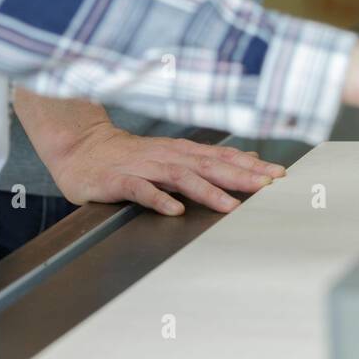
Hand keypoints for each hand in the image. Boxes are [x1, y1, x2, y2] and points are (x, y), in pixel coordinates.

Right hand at [46, 121, 285, 214]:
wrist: (81, 148)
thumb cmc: (128, 156)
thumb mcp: (171, 153)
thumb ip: (206, 158)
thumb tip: (248, 158)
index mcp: (180, 151)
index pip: (221, 156)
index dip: (250, 165)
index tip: (278, 174)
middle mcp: (166, 156)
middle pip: (208, 164)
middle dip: (239, 175)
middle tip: (267, 186)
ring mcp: (143, 166)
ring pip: (180, 177)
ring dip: (207, 190)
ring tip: (230, 206)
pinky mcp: (119, 180)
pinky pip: (142, 190)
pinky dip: (159, 199)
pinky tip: (175, 210)